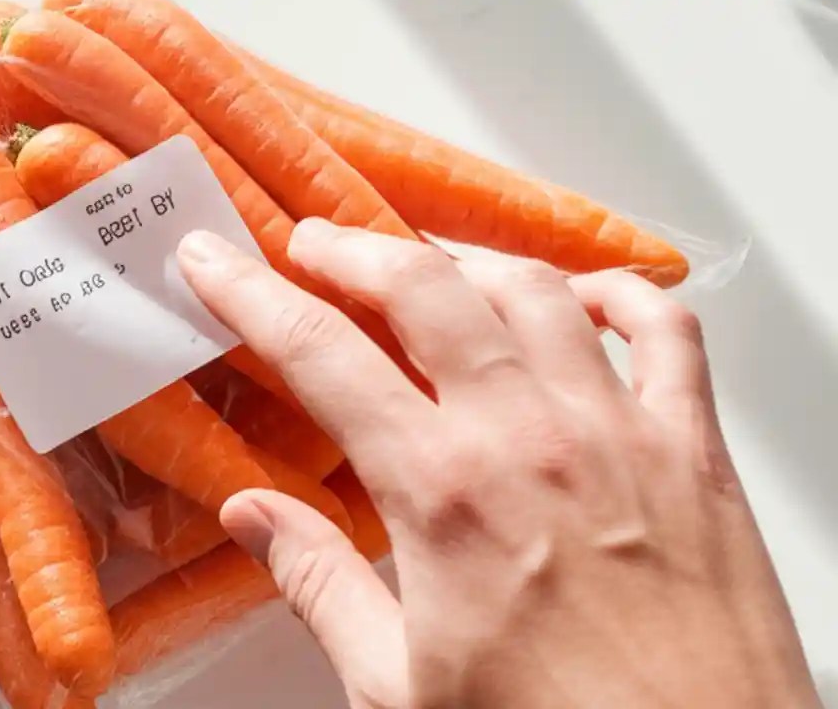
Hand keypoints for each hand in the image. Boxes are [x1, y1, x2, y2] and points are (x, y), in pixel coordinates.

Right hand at [178, 221, 820, 708]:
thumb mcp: (395, 688)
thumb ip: (319, 584)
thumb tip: (252, 516)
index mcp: (443, 494)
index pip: (320, 354)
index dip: (251, 295)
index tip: (216, 262)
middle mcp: (531, 438)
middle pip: (424, 288)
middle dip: (352, 251)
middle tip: (311, 245)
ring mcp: (619, 431)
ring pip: (533, 289)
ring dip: (463, 259)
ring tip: (425, 260)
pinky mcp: (693, 449)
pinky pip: (663, 329)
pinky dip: (616, 293)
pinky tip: (580, 296)